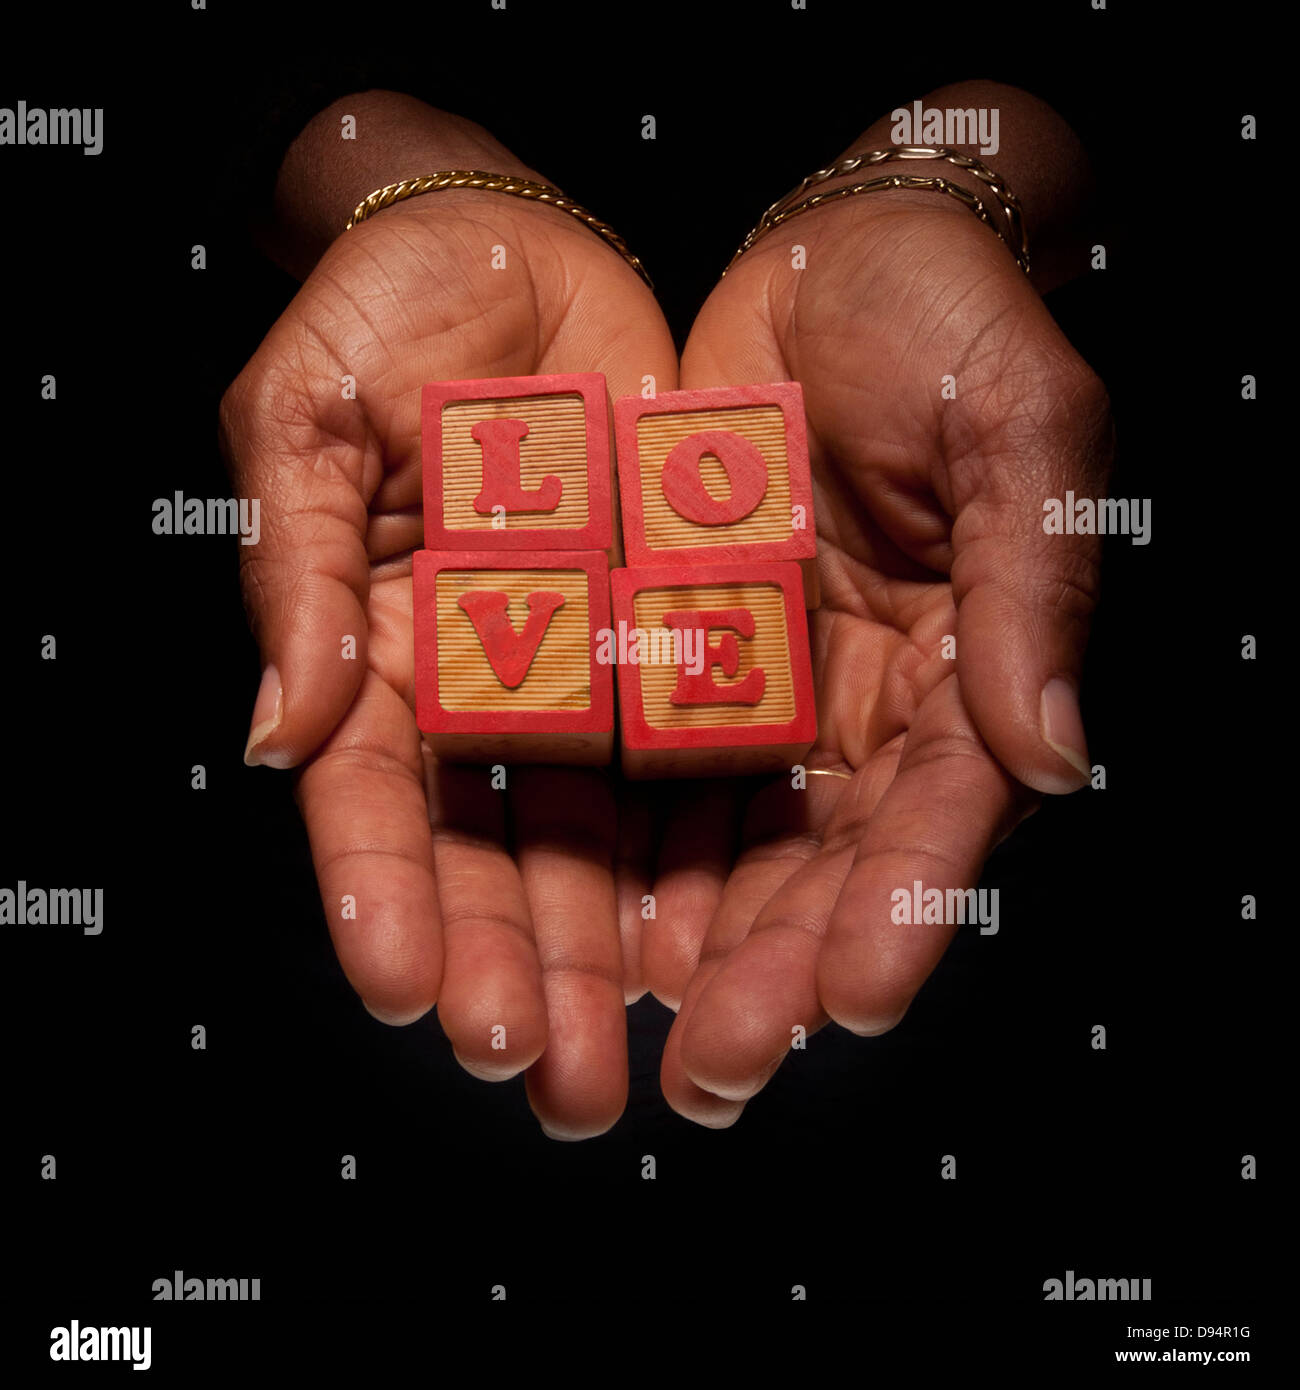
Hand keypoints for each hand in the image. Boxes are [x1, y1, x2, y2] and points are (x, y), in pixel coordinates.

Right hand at [220, 95, 676, 1137]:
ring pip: (595, 841)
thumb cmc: (389, 313)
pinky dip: (701, 854)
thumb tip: (276, 734)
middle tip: (546, 1076)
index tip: (410, 988)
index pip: (368, 802)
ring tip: (639, 1053)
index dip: (384, 896)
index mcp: (373, 650)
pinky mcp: (674, 645)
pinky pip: (691, 762)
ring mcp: (578, 676)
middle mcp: (478, 690)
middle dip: (514, 966)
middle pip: (490, 856)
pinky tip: (713, 938)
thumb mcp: (311, 421)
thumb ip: (299, 574)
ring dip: (610, 950)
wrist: (520, 251)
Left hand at [651, 148, 1111, 1123]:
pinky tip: (577, 923)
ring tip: (622, 1034)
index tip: (853, 996)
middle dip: (770, 969)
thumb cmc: (948, 317)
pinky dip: (611, 848)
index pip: (939, 814)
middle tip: (714, 1070)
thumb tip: (1053, 754)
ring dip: (676, 945)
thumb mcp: (1019, 422)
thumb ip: (1034, 587)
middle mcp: (862, 705)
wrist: (834, 253)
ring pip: (722, 844)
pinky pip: (639, 768)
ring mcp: (763, 687)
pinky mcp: (674, 654)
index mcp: (961, 666)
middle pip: (820, 863)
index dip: (902, 907)